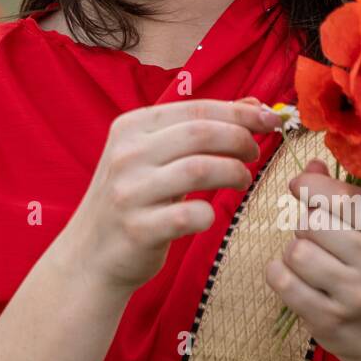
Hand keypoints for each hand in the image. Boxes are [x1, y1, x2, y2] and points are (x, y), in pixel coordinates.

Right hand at [64, 98, 285, 294]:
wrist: (90, 255)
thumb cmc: (134, 199)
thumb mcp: (155, 156)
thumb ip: (199, 129)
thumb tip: (254, 106)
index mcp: (131, 127)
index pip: (196, 109)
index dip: (240, 113)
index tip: (271, 121)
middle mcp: (127, 154)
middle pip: (201, 133)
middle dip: (240, 140)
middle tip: (254, 155)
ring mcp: (130, 192)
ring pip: (200, 169)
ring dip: (233, 173)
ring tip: (241, 180)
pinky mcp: (138, 229)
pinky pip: (189, 215)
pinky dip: (209, 214)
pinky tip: (209, 216)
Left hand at [265, 158, 360, 360]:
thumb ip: (339, 194)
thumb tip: (311, 164)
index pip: (339, 195)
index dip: (309, 186)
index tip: (301, 188)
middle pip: (311, 223)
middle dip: (304, 227)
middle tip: (316, 240)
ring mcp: (354, 293)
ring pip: (296, 251)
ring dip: (292, 254)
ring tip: (309, 263)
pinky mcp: (329, 318)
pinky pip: (282, 280)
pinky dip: (279, 274)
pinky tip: (294, 279)